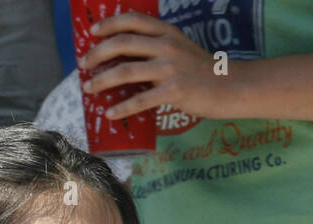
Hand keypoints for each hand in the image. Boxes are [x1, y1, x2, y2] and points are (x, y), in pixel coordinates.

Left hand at [79, 12, 226, 119]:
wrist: (229, 86)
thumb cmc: (199, 71)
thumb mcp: (179, 49)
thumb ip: (155, 48)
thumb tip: (121, 59)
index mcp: (167, 33)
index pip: (134, 20)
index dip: (110, 23)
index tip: (92, 32)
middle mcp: (167, 46)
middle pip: (122, 44)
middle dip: (97, 54)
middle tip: (83, 65)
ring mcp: (171, 67)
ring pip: (126, 72)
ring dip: (102, 81)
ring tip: (88, 89)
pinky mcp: (174, 90)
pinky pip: (141, 100)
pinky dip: (122, 108)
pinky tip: (110, 114)